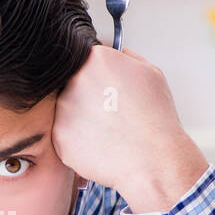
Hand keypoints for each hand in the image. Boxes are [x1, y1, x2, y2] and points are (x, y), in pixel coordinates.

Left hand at [51, 44, 209, 212]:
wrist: (153, 160)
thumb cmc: (156, 119)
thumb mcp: (152, 73)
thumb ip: (128, 58)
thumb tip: (118, 53)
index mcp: (96, 60)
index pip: (85, 62)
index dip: (98, 78)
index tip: (107, 91)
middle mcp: (75, 80)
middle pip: (73, 85)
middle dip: (88, 98)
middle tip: (109, 115)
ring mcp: (64, 109)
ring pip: (68, 111)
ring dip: (83, 120)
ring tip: (108, 131)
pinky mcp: (59, 137)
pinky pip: (66, 136)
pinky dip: (80, 142)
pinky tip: (100, 145)